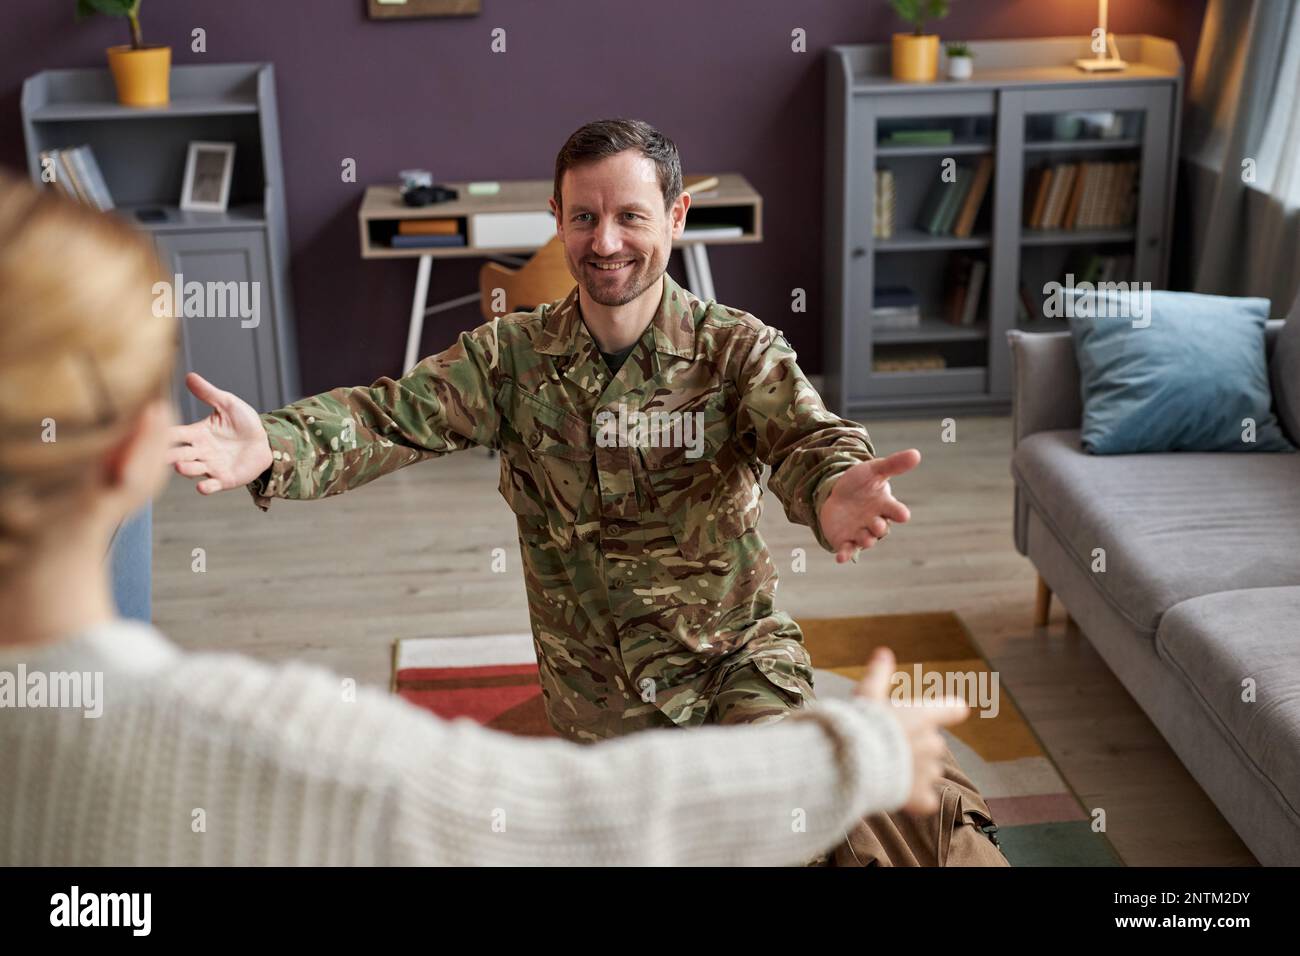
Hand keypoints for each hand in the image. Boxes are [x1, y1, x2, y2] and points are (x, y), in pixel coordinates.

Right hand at [166, 373, 272, 494]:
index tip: (148, 431)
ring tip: (179, 466)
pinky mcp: (225, 479)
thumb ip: (208, 393)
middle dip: (167, 454)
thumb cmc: (244, 422)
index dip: (162, 433)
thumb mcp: (227, 404)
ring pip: (192, 469)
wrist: (266, 440)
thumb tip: (189, 376)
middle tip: (157, 454)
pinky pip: (212, 485)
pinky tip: (201, 487)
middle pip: (178, 453)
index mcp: (196, 434)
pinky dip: (206, 488)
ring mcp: (211, 467)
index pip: (174, 434)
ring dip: (185, 469)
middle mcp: (199, 452)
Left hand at [818, 449, 919, 563]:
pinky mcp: (845, 540)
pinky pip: (847, 549)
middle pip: (881, 528)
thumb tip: (916, 453)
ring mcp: (860, 532)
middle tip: (877, 524)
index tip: (903, 515)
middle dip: (879, 527)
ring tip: (865, 538)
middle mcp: (875, 521)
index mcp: (885, 505)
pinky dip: (845, 554)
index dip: (899, 513)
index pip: (895, 510)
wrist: (837, 494)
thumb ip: (894, 464)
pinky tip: (840, 558)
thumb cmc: (861, 483)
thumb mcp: (874, 470)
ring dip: (866, 540)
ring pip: (866, 540)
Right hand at [856, 647, 967, 815]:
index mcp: (923, 716)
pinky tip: (901, 797)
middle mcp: (932, 743)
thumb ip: (879, 675)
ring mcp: (928, 772)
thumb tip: (884, 652)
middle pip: (933, 743)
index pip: (952, 709)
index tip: (953, 710)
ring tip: (888, 771)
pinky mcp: (921, 797)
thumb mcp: (867, 695)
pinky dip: (917, 800)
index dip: (951, 710)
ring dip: (915, 772)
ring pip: (929, 771)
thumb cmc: (861, 726)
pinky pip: (926, 800)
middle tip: (888, 747)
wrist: (855, 765)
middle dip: (916, 747)